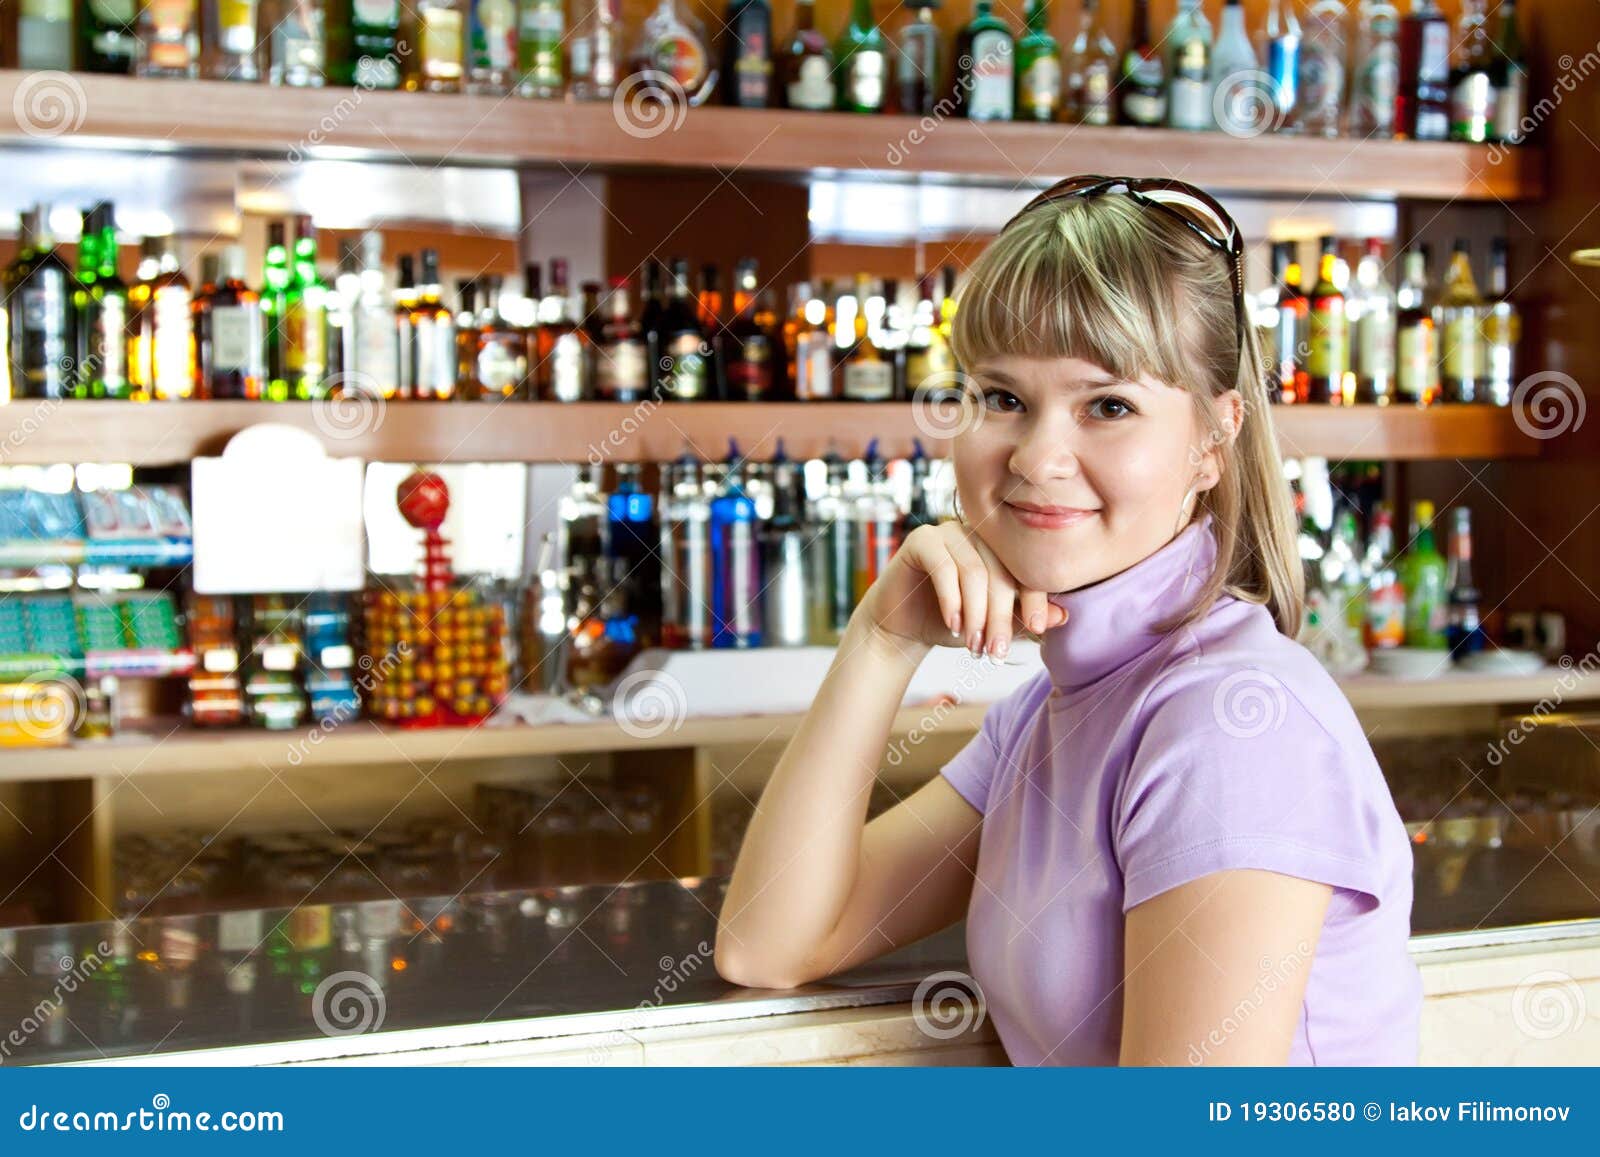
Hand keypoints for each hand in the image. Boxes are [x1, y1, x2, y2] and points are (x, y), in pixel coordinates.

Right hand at [855, 522, 1067, 657]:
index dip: (1035, 597)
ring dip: (976, 614)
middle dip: (1001, 617)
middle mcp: (977, 533)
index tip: (1036, 629)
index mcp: (1001, 548)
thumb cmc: (952, 623)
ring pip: (974, 571)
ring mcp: (948, 532)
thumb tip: (1063, 615)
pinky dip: (951, 601)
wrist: (903, 628)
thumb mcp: (993, 625)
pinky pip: (944, 567)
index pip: (1026, 567)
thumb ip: (1024, 617)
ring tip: (973, 645)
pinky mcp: (921, 540)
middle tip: (996, 651)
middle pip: (1001, 572)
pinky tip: (953, 625)